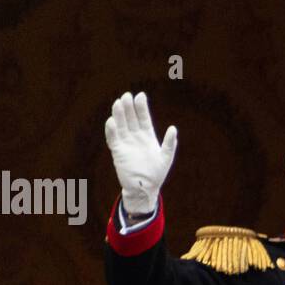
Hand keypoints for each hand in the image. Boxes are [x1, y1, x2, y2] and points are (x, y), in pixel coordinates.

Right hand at [104, 91, 177, 214]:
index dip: (141, 107)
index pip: (144, 118)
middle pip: (131, 118)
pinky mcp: (118, 151)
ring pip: (121, 125)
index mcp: (148, 136)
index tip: (141, 95)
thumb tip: (173, 128)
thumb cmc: (157, 174)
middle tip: (127, 95)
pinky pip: (113, 139)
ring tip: (118, 103)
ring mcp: (126, 143)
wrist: (145, 188)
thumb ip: (169, 144)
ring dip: (119, 115)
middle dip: (129, 107)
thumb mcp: (166, 158)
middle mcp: (136, 137)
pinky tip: (111, 121)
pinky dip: (111, 130)